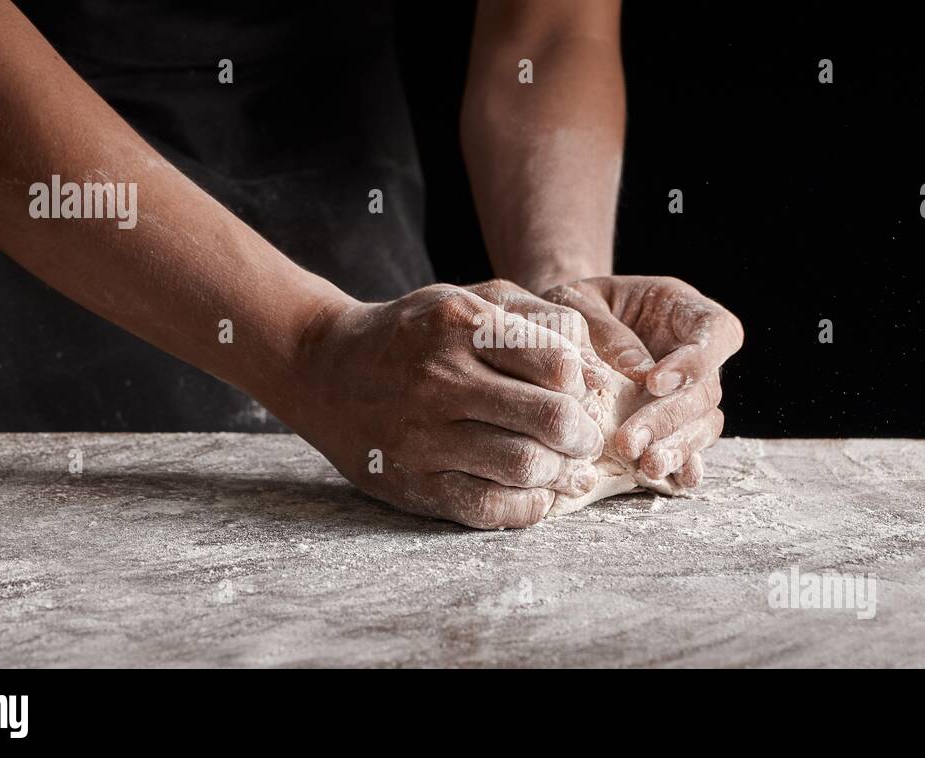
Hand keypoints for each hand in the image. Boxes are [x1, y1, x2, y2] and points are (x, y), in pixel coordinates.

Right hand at [276, 281, 606, 528]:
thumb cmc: (417, 332)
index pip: (557, 363)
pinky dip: (527, 507)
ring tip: (566, 467)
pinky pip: (487, 507)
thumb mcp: (474, 299)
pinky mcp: (411, 482)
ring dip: (561, 473)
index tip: (581, 393)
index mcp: (460, 325)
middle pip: (549, 419)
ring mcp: (422, 436)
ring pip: (524, 466)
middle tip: (585, 438)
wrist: (324, 368)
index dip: (583, 383)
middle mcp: (439, 379)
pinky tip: (536, 494)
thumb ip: (542, 321)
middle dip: (584, 435)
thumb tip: (601, 372)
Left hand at [542, 276, 742, 488]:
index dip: (696, 360)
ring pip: (704, 422)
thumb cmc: (570, 305)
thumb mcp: (576, 302)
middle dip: (670, 418)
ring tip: (645, 467)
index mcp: (680, 308)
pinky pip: (691, 444)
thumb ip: (606, 330)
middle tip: (630, 442)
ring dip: (677, 447)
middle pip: (706, 388)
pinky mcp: (673, 421)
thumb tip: (638, 371)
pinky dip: (683, 464)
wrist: (560, 328)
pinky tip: (671, 480)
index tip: (654, 383)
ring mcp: (687, 389)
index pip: (716, 330)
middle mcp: (693, 350)